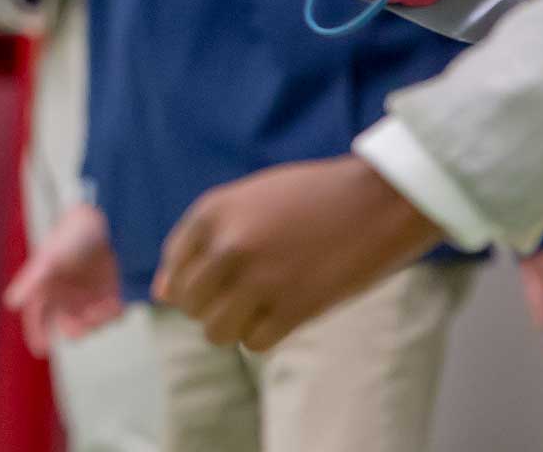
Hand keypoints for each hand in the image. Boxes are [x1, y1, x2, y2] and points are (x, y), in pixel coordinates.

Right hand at [3, 202, 123, 354]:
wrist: (105, 219)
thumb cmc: (72, 238)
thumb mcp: (50, 259)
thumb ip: (32, 281)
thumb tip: (11, 304)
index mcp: (48, 289)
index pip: (38, 318)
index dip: (37, 334)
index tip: (41, 350)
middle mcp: (68, 296)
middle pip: (69, 328)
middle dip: (76, 331)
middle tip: (81, 327)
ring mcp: (90, 297)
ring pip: (92, 325)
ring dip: (97, 322)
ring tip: (103, 309)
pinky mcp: (111, 294)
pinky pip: (112, 316)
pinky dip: (113, 314)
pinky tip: (116, 303)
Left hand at [154, 155, 442, 351]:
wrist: (381, 199)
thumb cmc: (313, 197)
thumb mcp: (249, 202)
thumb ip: (202, 242)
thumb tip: (161, 295)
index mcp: (212, 212)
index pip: (174, 266)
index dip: (190, 281)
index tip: (219, 279)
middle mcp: (228, 245)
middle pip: (189, 304)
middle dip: (211, 305)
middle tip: (245, 293)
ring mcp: (260, 278)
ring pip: (215, 331)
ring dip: (235, 325)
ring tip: (262, 305)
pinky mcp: (294, 308)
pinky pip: (253, 344)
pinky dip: (265, 336)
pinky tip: (284, 313)